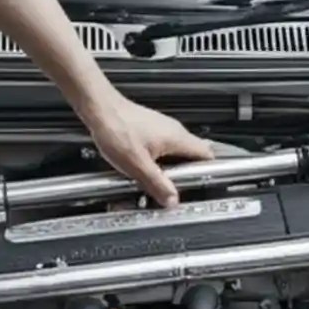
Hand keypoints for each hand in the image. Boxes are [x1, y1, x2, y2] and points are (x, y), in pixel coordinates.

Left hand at [78, 93, 213, 206]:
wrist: (99, 109)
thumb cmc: (116, 128)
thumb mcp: (137, 165)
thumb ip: (157, 184)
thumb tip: (172, 200)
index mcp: (177, 138)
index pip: (208, 155)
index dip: (209, 173)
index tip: (201, 186)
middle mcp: (173, 131)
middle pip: (193, 156)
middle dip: (186, 175)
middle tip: (175, 189)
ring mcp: (162, 129)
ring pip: (176, 153)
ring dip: (170, 169)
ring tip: (158, 182)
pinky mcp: (150, 129)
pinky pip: (163, 148)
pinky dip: (159, 161)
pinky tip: (145, 169)